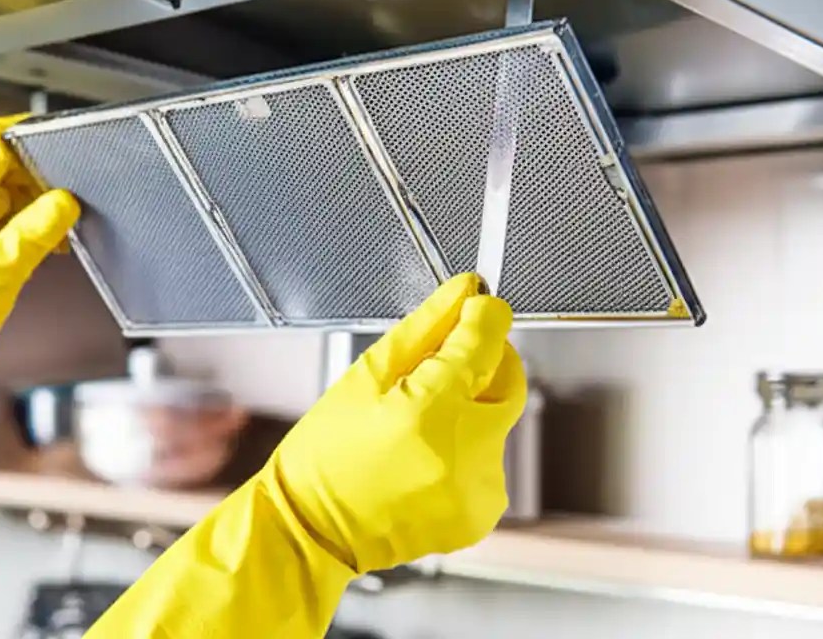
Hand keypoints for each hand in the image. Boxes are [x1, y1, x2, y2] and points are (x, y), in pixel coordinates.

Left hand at [0, 116, 77, 562]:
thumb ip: (35, 233)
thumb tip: (67, 200)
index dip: (29, 136)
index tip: (65, 142)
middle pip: (11, 164)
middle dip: (45, 177)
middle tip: (76, 198)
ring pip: (19, 190)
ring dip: (44, 205)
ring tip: (65, 228)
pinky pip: (17, 216)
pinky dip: (39, 224)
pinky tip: (56, 245)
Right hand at [261, 273, 525, 571]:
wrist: (313, 531)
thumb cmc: (325, 456)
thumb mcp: (365, 377)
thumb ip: (425, 328)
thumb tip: (464, 290)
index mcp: (429, 410)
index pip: (486, 341)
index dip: (484, 316)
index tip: (478, 307)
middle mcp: (464, 452)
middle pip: (509, 382)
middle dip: (483, 367)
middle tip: (443, 370)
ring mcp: (477, 488)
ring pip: (498, 424)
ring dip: (471, 414)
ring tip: (417, 431)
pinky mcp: (482, 513)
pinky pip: (490, 463)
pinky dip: (467, 454)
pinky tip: (424, 463)